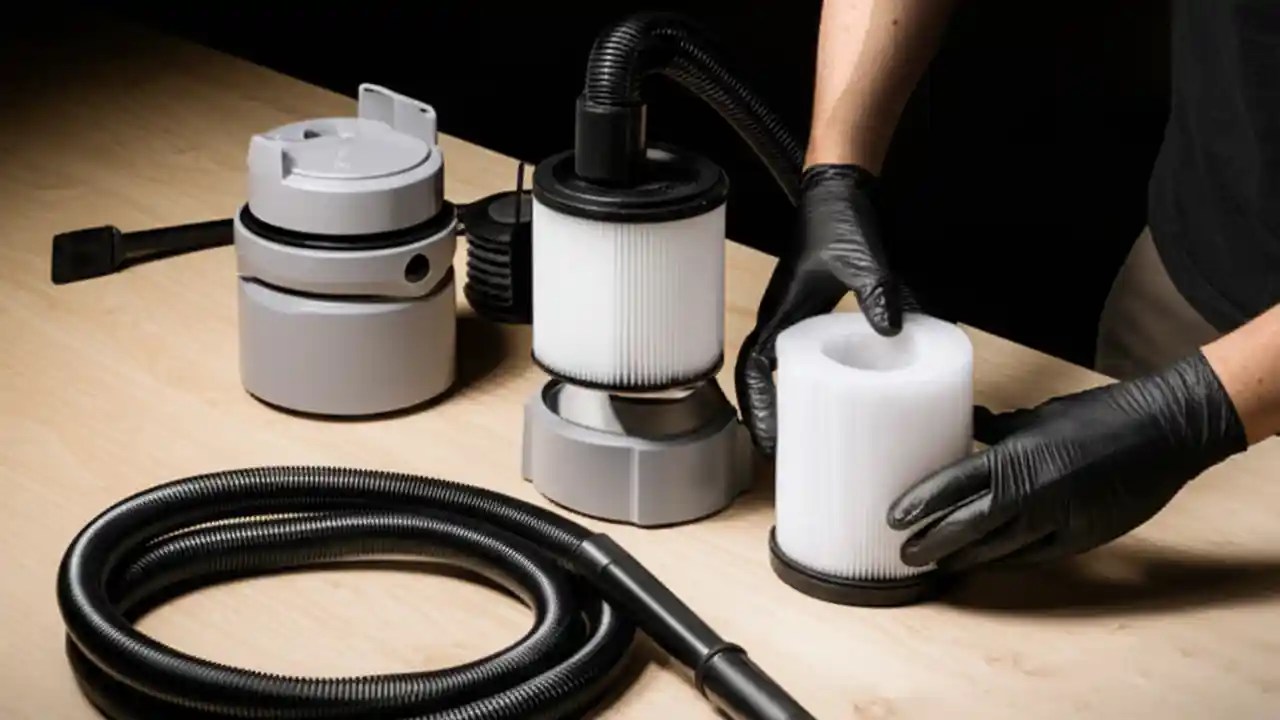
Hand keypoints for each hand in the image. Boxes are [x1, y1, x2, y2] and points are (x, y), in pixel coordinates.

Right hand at [735, 163, 910, 455]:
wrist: (842, 189)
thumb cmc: (838, 218)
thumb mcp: (862, 256)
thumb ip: (878, 291)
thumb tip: (892, 330)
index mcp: (781, 313)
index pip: (754, 370)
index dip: (759, 408)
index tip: (770, 438)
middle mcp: (782, 321)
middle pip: (762, 381)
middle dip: (769, 418)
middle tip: (785, 453)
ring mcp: (798, 320)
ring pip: (781, 372)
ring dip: (787, 403)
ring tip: (805, 438)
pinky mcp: (817, 317)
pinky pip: (806, 359)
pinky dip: (814, 383)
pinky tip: (840, 399)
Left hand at [887, 351, 1247, 570]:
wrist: (1162, 432)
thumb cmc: (1099, 416)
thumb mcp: (1039, 415)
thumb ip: (998, 428)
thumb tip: (968, 422)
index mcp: (1015, 457)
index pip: (953, 485)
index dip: (920, 504)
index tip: (893, 517)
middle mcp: (1030, 493)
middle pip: (967, 525)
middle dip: (931, 543)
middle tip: (905, 554)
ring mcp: (1056, 520)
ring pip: (996, 549)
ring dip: (962, 559)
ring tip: (936, 565)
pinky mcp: (1080, 539)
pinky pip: (1030, 558)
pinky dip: (1002, 562)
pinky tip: (982, 564)